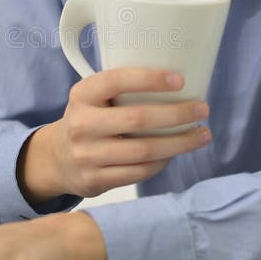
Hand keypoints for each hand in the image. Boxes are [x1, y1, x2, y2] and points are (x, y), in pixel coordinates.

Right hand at [18, 67, 210, 202]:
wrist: (58, 158)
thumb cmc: (89, 119)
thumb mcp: (93, 97)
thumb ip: (121, 89)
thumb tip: (178, 82)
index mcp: (82, 95)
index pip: (116, 81)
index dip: (150, 79)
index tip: (181, 80)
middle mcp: (81, 124)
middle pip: (137, 119)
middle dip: (176, 114)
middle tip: (202, 109)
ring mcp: (87, 155)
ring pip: (144, 151)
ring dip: (179, 143)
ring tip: (202, 134)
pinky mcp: (95, 180)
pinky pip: (139, 172)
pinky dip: (162, 163)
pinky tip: (175, 153)